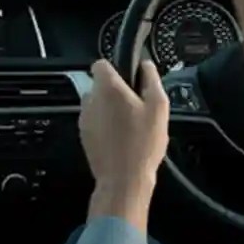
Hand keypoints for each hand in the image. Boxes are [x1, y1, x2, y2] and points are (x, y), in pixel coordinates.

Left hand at [79, 59, 169, 232]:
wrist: (124, 180)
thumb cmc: (143, 143)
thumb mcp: (158, 107)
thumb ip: (151, 79)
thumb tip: (145, 65)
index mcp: (107, 88)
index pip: (101, 64)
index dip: (116, 69)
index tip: (130, 81)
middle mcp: (90, 100)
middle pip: (100, 86)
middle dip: (116, 92)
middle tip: (136, 107)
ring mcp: (84, 119)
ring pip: (98, 105)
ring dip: (110, 110)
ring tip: (131, 126)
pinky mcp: (84, 136)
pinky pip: (95, 122)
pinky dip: (106, 126)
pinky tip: (122, 139)